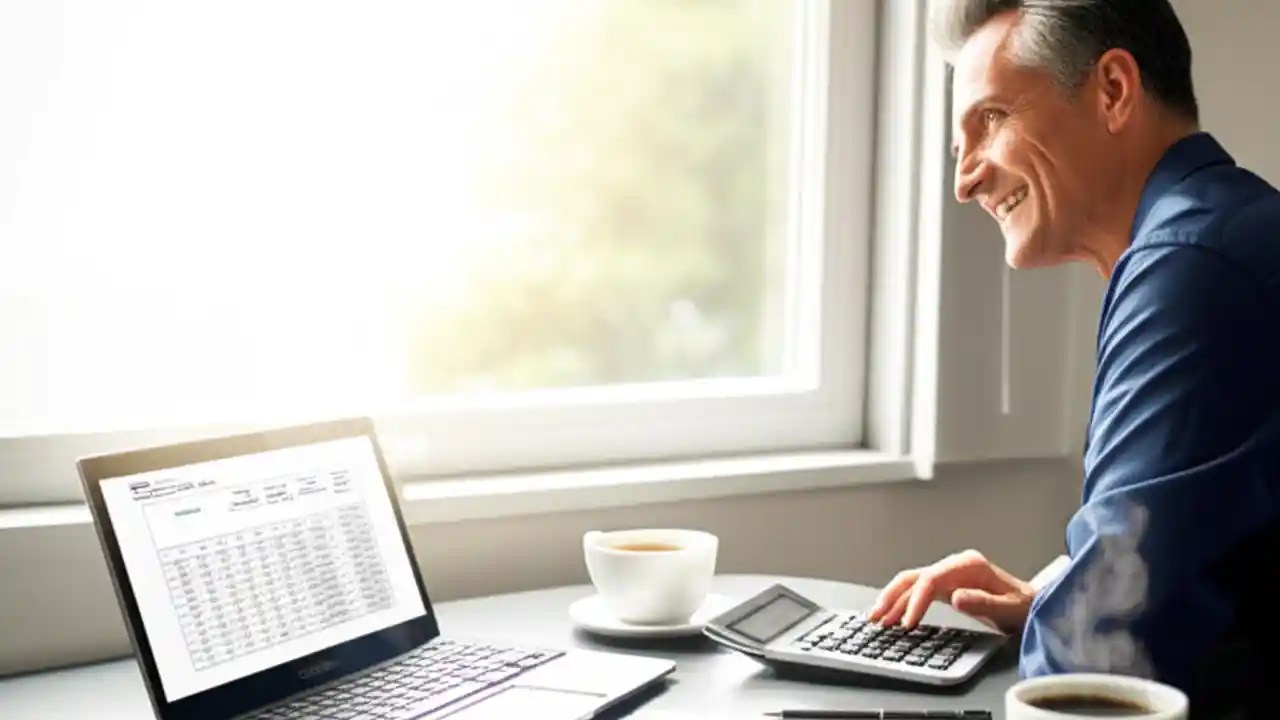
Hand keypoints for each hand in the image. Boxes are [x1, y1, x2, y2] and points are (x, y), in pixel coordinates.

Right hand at [866, 549, 1034, 633]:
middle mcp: (956, 567)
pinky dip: (903, 603)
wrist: (1036, 608)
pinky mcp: (947, 587)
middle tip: (877, 616)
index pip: (931, 579)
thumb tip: (956, 597)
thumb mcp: (1010, 608)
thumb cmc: (1027, 608)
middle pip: (914, 577)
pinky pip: (919, 592)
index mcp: (969, 565)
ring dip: (892, 600)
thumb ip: (983, 602)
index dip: (915, 601)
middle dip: (892, 596)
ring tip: (876, 618)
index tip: (907, 622)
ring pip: (912, 583)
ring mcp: (950, 576)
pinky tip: (892, 615)